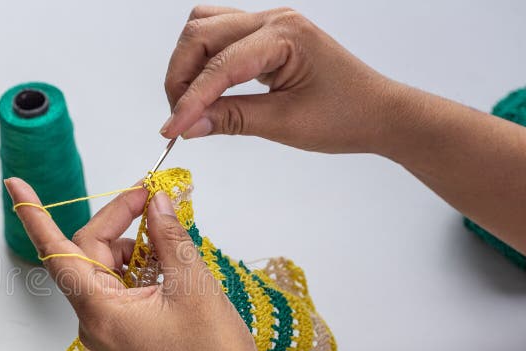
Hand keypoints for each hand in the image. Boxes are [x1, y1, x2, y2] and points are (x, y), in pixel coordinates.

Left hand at [4, 178, 266, 350]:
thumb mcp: (193, 283)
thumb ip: (168, 236)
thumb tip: (156, 200)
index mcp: (100, 311)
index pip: (56, 252)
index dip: (33, 214)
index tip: (14, 182)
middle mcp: (94, 320)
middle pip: (90, 251)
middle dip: (119, 219)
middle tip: (153, 193)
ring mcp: (108, 327)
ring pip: (107, 266)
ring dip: (134, 242)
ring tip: (171, 233)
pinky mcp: (123, 330)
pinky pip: (121, 284)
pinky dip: (141, 263)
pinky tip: (169, 257)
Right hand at [161, 5, 396, 152]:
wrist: (379, 112)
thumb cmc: (345, 116)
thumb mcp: (284, 124)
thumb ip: (232, 119)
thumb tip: (188, 126)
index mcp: (284, 35)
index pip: (219, 66)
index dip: (189, 101)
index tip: (170, 131)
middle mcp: (273, 19)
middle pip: (200, 33)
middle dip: (181, 76)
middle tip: (179, 119)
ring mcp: (269, 23)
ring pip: (205, 27)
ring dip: (188, 63)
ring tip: (189, 104)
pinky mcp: (266, 35)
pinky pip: (220, 35)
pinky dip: (203, 60)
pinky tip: (206, 90)